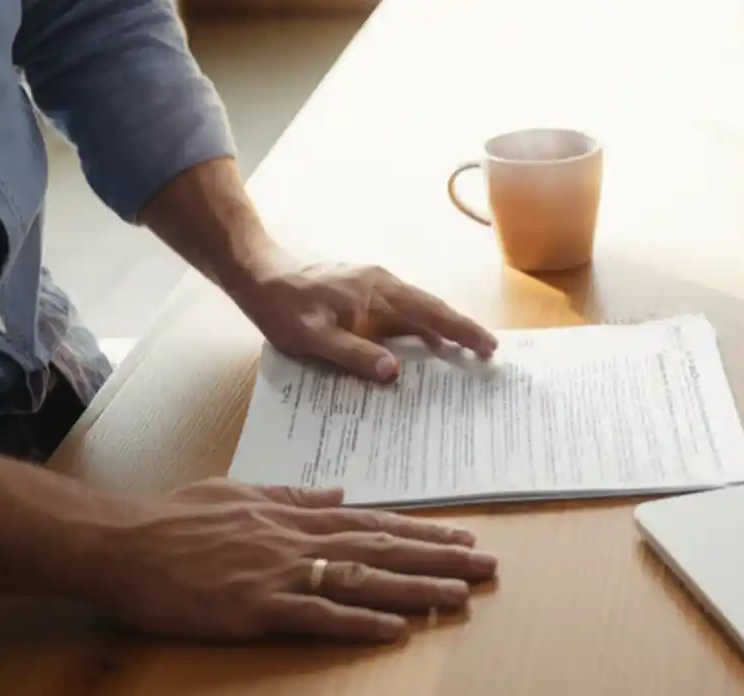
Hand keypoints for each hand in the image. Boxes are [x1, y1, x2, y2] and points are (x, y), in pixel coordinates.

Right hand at [89, 479, 496, 640]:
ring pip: (363, 579)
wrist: (122, 542)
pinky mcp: (256, 607)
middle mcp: (298, 539)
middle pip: (383, 548)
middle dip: (439, 558)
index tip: (463, 537)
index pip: (374, 522)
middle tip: (486, 566)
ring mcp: (280, 572)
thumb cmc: (175, 518)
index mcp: (295, 514)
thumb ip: (293, 494)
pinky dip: (359, 622)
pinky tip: (394, 629)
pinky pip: (317, 616)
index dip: (423, 532)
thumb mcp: (240, 491)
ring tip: (460, 597)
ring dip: (415, 588)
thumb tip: (338, 493)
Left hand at [235, 257, 497, 382]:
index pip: (430, 312)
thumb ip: (355, 355)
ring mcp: (372, 284)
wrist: (256, 274)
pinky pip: (399, 309)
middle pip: (431, 307)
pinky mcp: (361, 290)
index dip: (461, 330)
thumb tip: (395, 373)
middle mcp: (382, 283)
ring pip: (416, 308)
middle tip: (487, 352)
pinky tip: (418, 345)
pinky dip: (417, 326)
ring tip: (461, 352)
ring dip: (440, 328)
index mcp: (377, 292)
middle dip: (460, 329)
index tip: (487, 346)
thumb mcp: (313, 337)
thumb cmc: (281, 306)